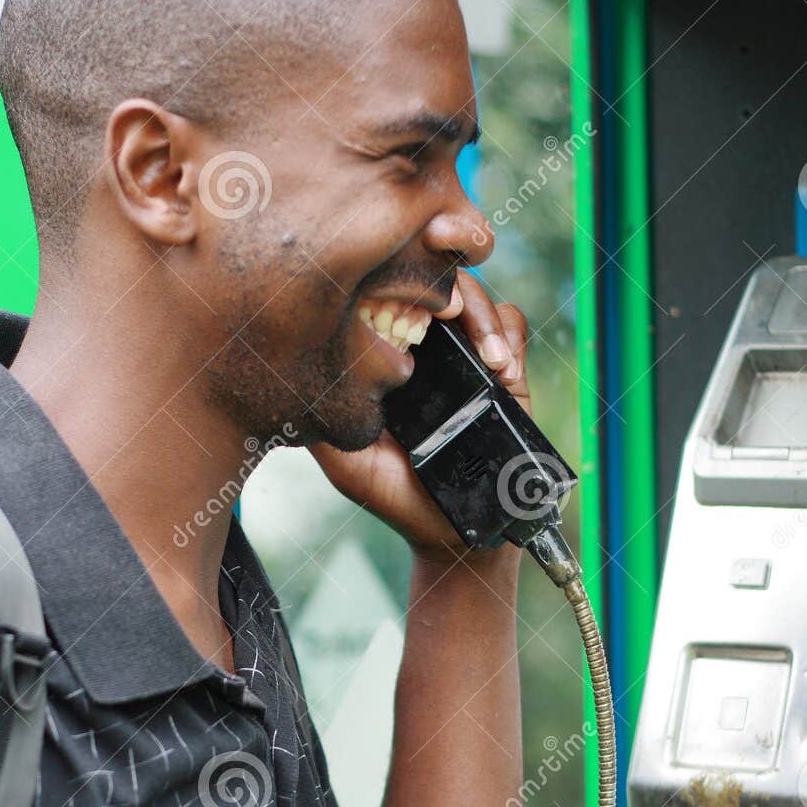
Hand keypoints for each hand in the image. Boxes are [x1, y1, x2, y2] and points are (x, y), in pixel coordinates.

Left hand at [309, 270, 529, 561]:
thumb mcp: (344, 458)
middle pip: (436, 279)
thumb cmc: (392, 494)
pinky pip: (514, 324)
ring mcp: (461, 353)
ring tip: (489, 361)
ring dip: (485, 319)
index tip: (404, 305)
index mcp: (384, 352)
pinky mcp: (502, 369)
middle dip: (449, 286)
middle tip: (450, 312)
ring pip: (477, 297)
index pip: (389, 289)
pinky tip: (504, 375)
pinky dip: (511, 338)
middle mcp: (422, 345)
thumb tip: (292, 374)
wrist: (450, 527)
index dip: (399, 279)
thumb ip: (322, 417)